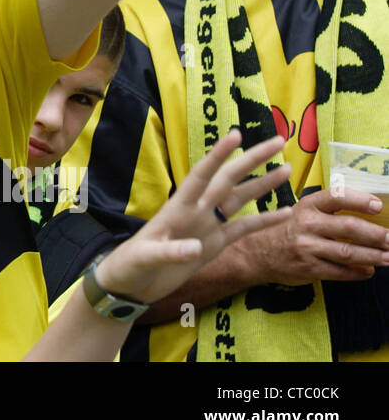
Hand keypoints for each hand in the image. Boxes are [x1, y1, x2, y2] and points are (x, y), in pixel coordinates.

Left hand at [95, 129, 294, 304]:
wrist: (132, 284)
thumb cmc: (131, 265)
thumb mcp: (145, 258)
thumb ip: (170, 252)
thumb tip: (197, 247)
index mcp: (178, 208)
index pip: (201, 175)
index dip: (218, 155)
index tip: (236, 134)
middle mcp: (196, 211)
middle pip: (228, 180)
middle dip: (252, 160)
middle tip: (279, 140)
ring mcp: (207, 226)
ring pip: (240, 200)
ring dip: (262, 185)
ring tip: (287, 169)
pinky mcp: (214, 245)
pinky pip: (243, 229)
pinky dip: (264, 221)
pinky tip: (285, 212)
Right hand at [234, 186, 388, 285]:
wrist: (256, 253)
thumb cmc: (286, 229)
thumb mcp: (303, 212)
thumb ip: (330, 211)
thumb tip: (370, 213)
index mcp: (307, 206)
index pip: (336, 197)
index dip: (359, 200)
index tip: (378, 206)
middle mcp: (307, 224)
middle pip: (348, 228)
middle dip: (376, 234)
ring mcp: (307, 248)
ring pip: (348, 252)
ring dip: (373, 256)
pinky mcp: (309, 268)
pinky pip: (340, 272)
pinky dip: (358, 272)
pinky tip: (369, 271)